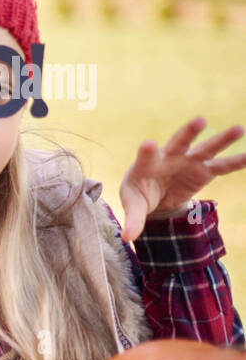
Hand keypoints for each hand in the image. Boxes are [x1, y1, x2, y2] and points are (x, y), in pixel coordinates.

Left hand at [118, 117, 245, 241]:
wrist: (154, 196)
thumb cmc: (139, 195)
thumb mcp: (133, 206)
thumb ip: (133, 220)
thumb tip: (126, 238)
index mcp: (146, 164)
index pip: (146, 156)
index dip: (147, 152)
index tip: (148, 145)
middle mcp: (169, 158)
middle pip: (178, 142)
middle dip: (188, 132)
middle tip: (198, 121)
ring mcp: (188, 162)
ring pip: (205, 149)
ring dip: (221, 140)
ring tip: (238, 129)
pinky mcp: (203, 171)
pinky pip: (221, 166)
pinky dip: (236, 162)